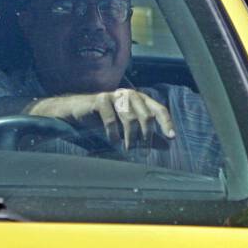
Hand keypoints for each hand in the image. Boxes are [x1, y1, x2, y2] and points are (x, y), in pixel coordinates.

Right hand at [35, 89, 176, 150]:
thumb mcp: (126, 129)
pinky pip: (111, 120)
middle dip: (146, 137)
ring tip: (127, 150)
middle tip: (144, 153)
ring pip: (130, 119)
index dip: (166, 123)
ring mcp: (114, 95)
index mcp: (139, 99)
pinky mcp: (100, 99)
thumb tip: (167, 144)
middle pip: (146, 116)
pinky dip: (113, 134)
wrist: (75, 112)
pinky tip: (113, 142)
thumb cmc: (103, 121)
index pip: (158, 109)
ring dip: (130, 138)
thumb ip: (145, 134)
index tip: (172, 138)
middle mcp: (129, 94)